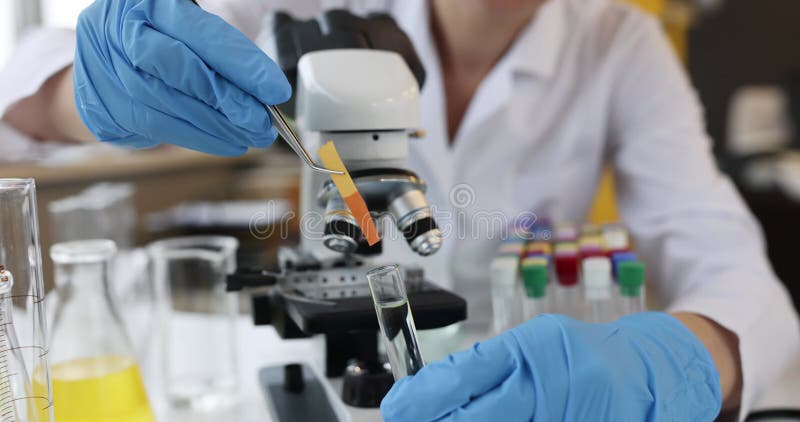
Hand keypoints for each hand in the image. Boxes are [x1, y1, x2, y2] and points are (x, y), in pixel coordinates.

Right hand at [74, 0, 290, 155]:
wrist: (100, 62)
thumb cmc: (158, 39)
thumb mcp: (185, 26)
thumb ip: (220, 50)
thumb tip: (264, 91)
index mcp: (149, 3)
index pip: (202, 33)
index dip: (241, 63)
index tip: (274, 89)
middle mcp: (122, 30)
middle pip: (184, 69)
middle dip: (228, 99)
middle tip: (262, 121)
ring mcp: (108, 70)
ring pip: (172, 103)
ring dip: (219, 126)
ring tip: (252, 135)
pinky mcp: (106, 106)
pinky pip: (160, 127)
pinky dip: (200, 138)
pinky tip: (229, 143)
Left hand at [381, 313, 721, 420]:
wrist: (647, 374)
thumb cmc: (579, 357)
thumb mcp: (531, 347)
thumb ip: (485, 370)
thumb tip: (426, 394)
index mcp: (535, 347)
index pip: (465, 373)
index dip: (424, 397)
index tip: (399, 407)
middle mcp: (554, 382)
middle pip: (475, 418)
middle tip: (412, 420)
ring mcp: (573, 415)